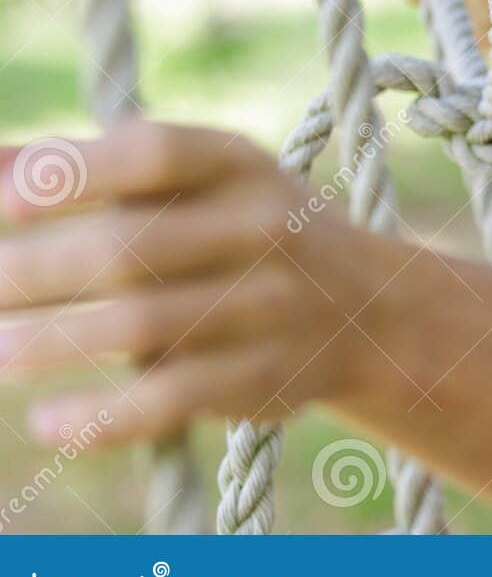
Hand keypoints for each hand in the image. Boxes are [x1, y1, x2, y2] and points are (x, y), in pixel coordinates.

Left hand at [0, 120, 393, 446]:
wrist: (371, 309)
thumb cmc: (247, 231)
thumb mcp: (200, 182)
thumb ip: (98, 168)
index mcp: (238, 163)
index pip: (150, 154)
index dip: (70, 174)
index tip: (7, 203)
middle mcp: (263, 227)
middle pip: (129, 247)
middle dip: (33, 272)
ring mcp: (269, 305)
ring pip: (141, 326)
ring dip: (50, 343)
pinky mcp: (264, 377)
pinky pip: (171, 400)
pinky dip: (101, 417)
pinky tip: (47, 422)